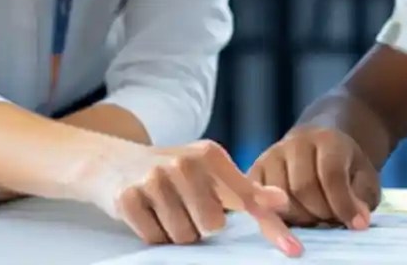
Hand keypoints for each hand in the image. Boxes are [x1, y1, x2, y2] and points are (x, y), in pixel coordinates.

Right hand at [94, 140, 302, 256]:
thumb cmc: (173, 172)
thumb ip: (245, 190)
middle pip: (213, 227)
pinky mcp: (129, 198)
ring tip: (165, 208)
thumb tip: (281, 201)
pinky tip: (147, 212)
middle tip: (185, 205)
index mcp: (211, 156)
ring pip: (184, 237)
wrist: (113, 161)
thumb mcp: (210, 172)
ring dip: (176, 231)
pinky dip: (154, 233)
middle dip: (200, 225)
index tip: (294, 250)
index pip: (248, 198)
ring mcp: (155, 179)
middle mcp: (184, 163)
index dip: (272, 226)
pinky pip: (155, 239)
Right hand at [249, 126, 380, 228]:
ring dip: (298, 220)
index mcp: (327, 139)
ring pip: (277, 198)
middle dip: (319, 213)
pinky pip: (258, 203)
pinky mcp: (255, 172)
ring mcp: (271, 157)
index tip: (356, 225)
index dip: (343, 203)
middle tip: (331, 222)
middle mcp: (295, 143)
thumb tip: (357, 220)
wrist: (320, 146)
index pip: (331, 173)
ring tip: (314, 221)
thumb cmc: (345, 167)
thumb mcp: (364, 177)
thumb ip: (362, 196)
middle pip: (302, 188)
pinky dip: (275, 222)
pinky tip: (292, 227)